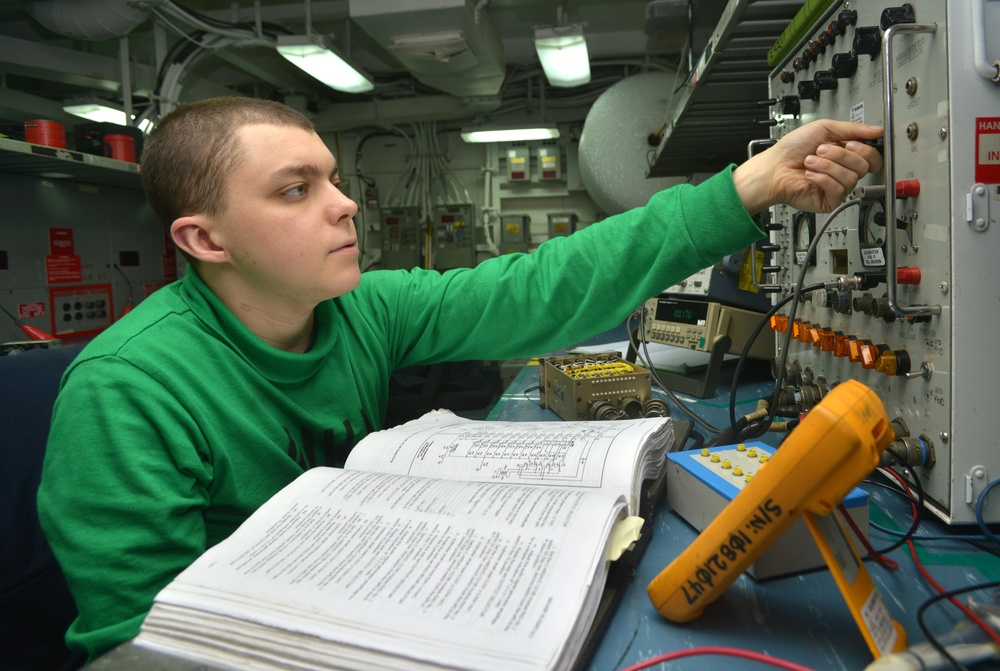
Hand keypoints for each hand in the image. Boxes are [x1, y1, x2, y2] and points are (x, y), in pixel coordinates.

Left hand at [732, 120, 884, 213]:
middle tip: (822, 150)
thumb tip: (877, 129)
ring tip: (810, 162)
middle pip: (865, 166)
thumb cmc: (792, 149)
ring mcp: (837, 186)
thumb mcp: (824, 128)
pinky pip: (839, 190)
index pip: (873, 156)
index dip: (866, 150)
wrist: (774, 168)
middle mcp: (843, 170)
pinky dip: (822, 179)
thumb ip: (853, 128)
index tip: (851, 144)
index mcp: (846, 154)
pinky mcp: (829, 200)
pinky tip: (810, 175)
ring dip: (827, 166)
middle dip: (841, 155)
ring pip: (851, 177)